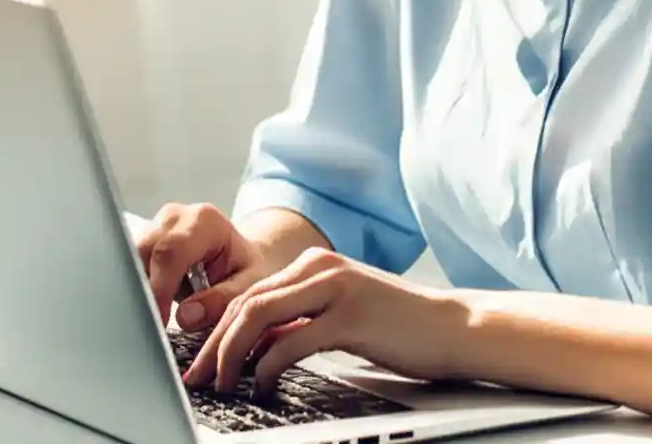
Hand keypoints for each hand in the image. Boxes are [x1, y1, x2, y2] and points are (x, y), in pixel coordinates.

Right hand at [136, 202, 272, 330]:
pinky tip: (157, 303)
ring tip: (164, 312)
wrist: (241, 257)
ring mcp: (156, 225)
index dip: (160, 289)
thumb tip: (187, 316)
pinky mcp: (144, 239)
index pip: (170, 253)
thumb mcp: (249, 285)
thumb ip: (222, 300)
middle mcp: (175, 217)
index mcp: (204, 221)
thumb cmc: (245, 269)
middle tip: (156, 326)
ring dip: (144, 290)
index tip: (159, 322)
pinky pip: (131, 266)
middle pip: (144, 254)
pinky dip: (140, 288)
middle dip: (148, 292)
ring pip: (132, 260)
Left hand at [183, 247, 469, 396]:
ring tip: (223, 383)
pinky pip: (290, 342)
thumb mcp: (339, 318)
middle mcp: (320, 268)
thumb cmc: (399, 328)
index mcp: (315, 264)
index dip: (217, 329)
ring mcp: (335, 289)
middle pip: (246, 303)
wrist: (454, 328)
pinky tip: (263, 387)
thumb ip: (297, 324)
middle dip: (214, 344)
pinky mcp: (350, 316)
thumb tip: (252, 350)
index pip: (249, 293)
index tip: (200, 360)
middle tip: (197, 378)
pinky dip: (267, 368)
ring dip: (232, 354)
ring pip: (259, 316)